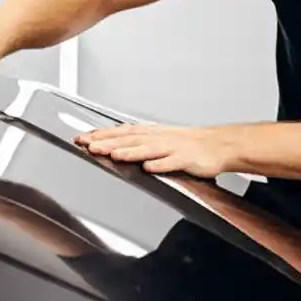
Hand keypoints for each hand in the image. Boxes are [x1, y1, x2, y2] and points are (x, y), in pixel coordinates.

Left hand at [76, 124, 237, 177]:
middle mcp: (159, 138)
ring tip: (113, 155)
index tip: (82, 138)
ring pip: (148, 149)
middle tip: (88, 146)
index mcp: (151, 133)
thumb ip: (137, 143)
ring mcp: (173, 148)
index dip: (102, 134)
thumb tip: (113, 146)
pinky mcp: (187, 159)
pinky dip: (160, 165)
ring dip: (130, 152)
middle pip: (130, 139)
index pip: (121, 131)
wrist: (218, 145)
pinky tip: (149, 168)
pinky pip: (172, 162)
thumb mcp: (160, 139)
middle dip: (108, 142)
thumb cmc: (187, 143)